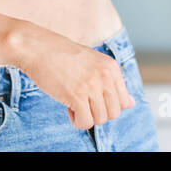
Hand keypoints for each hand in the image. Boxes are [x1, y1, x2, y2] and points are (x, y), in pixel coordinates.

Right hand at [19, 29, 135, 129]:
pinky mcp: (77, 95)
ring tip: (73, 103)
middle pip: (114, 113)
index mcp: (111, 67)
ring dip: (86, 117)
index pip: (125, 101)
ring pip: (100, 120)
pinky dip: (77, 121)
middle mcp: (105, 75)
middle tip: (82, 102)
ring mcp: (92, 85)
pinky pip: (85, 122)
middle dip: (98, 113)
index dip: (108, 106)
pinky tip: (68, 108)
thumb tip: (132, 104)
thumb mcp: (93, 63)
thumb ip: (112, 82)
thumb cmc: (62, 55)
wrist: (37, 47)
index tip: (93, 99)